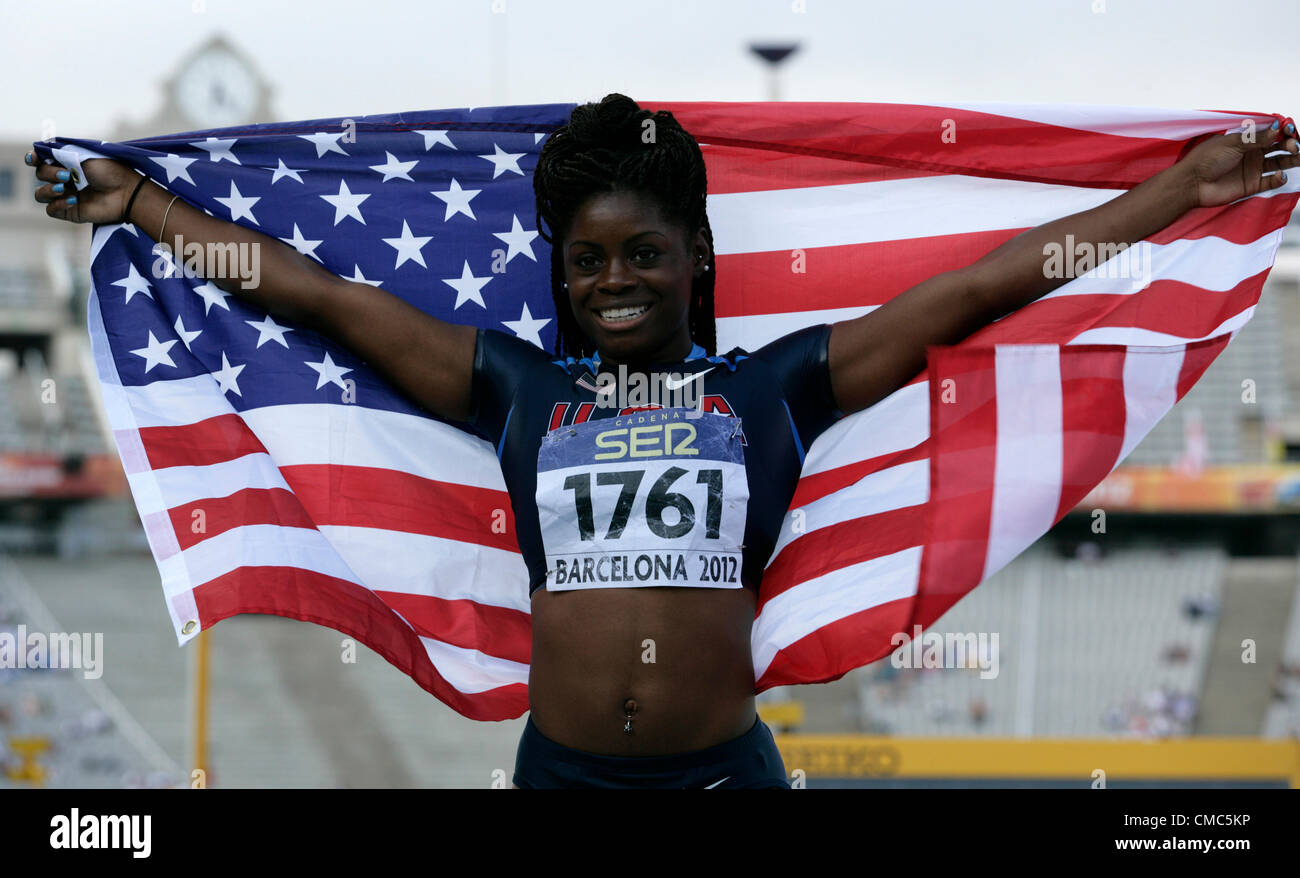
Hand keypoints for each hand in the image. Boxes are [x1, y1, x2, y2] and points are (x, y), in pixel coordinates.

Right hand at [25, 152, 141, 224]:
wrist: (126, 192)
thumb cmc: (110, 171)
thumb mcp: (84, 156)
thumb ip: (60, 152)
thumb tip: (38, 149)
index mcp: (66, 163)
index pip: (40, 160)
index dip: (32, 158)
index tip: (34, 158)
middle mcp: (64, 179)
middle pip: (40, 175)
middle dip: (49, 173)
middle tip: (68, 175)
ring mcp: (66, 196)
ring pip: (40, 194)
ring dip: (49, 189)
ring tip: (67, 188)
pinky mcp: (70, 212)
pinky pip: (50, 210)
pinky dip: (57, 204)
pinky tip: (73, 200)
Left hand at [1178, 120, 1298, 208]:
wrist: (1192, 183)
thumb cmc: (1207, 159)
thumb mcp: (1232, 143)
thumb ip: (1256, 138)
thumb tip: (1277, 129)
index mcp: (1246, 140)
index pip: (1271, 133)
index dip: (1282, 131)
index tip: (1288, 129)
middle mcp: (1252, 153)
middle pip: (1279, 147)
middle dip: (1290, 144)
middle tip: (1293, 146)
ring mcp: (1252, 169)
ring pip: (1279, 163)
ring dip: (1292, 160)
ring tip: (1299, 156)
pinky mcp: (1251, 185)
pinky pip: (1271, 181)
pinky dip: (1279, 178)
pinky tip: (1279, 175)